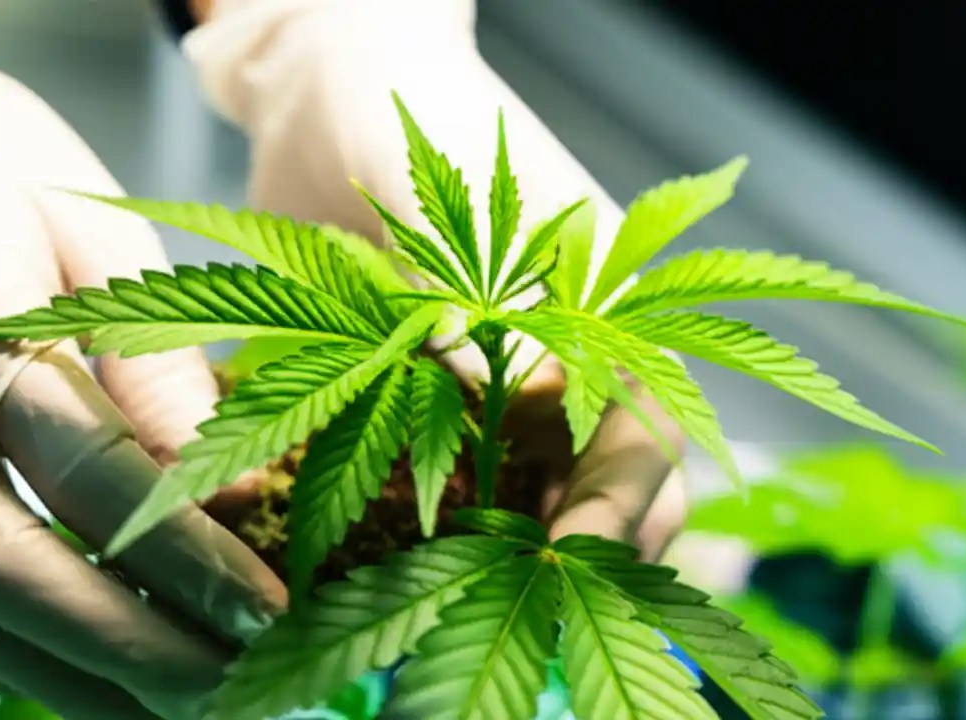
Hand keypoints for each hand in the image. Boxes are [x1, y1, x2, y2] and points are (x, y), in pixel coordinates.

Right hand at [0, 2, 283, 716]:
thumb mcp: (89, 232)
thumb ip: (150, 362)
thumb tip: (234, 492)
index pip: (84, 466)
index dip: (184, 551)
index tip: (270, 605)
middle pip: (1, 569)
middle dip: (132, 648)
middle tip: (242, 683)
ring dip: (79, 676)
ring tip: (190, 700)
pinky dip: (20, 655)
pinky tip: (101, 674)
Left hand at [186, 0, 686, 557]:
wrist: (320, 86)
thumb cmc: (391, 110)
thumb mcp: (429, 193)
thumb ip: (457, 289)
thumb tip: (477, 379)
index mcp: (597, 294)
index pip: (645, 418)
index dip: (620, 492)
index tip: (571, 547)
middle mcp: (564, 344)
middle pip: (607, 473)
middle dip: (583, 542)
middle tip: (528, 596)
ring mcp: (501, 368)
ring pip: (537, 485)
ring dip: (513, 541)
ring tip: (462, 587)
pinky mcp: (433, 384)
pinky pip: (454, 467)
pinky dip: (440, 513)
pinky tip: (404, 544)